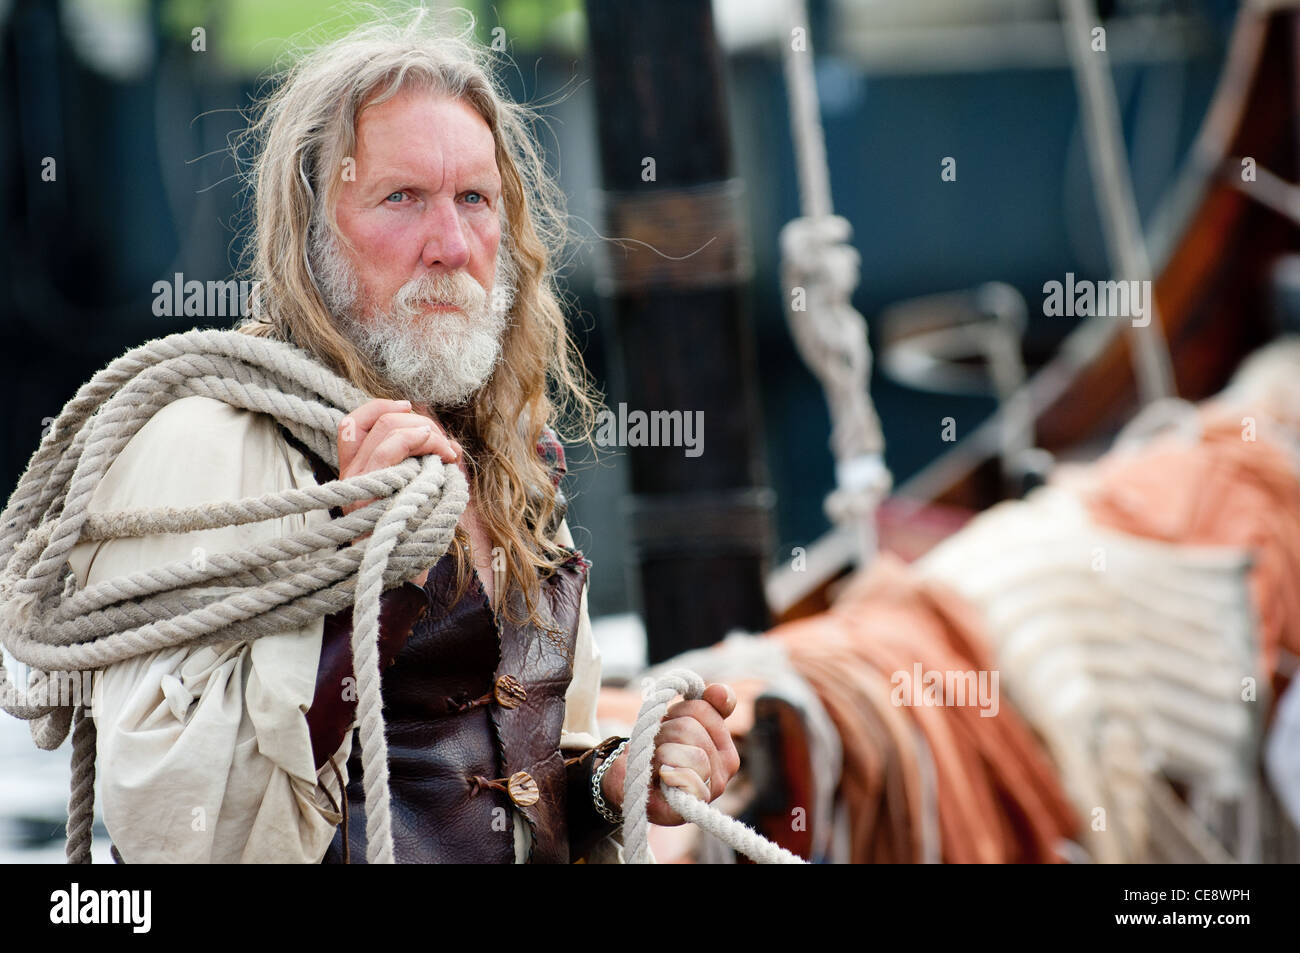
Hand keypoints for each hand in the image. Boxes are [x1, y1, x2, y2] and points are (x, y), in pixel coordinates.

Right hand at [337, 398, 460, 585]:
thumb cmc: (415, 535)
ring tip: (447, 453)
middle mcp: (351, 476)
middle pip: (380, 420)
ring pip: (389, 428)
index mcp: (355, 474)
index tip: (409, 406)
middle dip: (422, 423)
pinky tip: (442, 454)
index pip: (352, 423)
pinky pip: (393, 447)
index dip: (381, 406)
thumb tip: (439, 435)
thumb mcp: (413, 493)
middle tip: (445, 446)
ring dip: (429, 432)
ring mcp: (359, 483)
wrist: (406, 577)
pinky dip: (424, 440)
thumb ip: (414, 464)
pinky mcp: (370, 492)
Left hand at [601, 682, 740, 826]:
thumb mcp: (674, 719)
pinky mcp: (700, 802)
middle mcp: (729, 762)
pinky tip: (661, 777)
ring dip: (661, 750)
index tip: (667, 719)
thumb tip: (718, 691)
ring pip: (690, 747)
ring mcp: (717, 784)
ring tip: (657, 760)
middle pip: (692, 727)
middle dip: (665, 731)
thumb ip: (701, 704)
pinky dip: (665, 771)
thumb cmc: (654, 749)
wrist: (630, 780)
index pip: (708, 707)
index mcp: (725, 737)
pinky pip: (685, 774)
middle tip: (657, 746)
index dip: (681, 710)